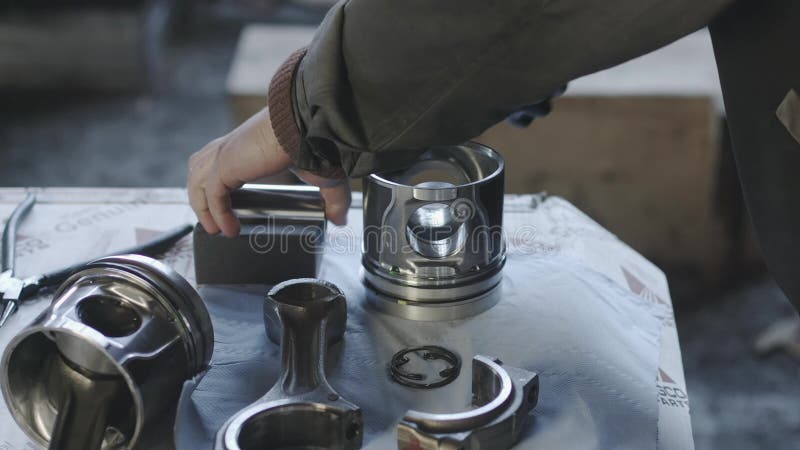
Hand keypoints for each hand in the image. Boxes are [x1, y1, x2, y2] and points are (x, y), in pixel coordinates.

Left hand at [187, 108, 350, 236]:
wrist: (309, 127)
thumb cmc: (315, 143)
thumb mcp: (322, 177)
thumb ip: (331, 200)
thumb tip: (340, 219)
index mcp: (250, 144)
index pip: (221, 159)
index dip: (218, 181)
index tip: (227, 207)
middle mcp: (233, 146)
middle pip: (199, 166)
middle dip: (200, 192)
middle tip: (212, 218)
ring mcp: (225, 154)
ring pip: (198, 181)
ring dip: (202, 206)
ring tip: (215, 229)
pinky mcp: (225, 164)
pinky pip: (212, 194)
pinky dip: (216, 213)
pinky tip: (228, 228)